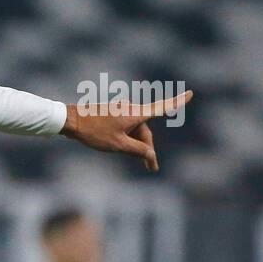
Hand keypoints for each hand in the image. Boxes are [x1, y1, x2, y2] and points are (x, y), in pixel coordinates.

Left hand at [60, 90, 192, 171]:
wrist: (71, 121)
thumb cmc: (94, 132)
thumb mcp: (118, 145)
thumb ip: (137, 150)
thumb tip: (151, 153)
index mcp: (135, 114)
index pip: (161, 108)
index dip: (177, 102)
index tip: (191, 93)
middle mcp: (131, 109)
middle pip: (145, 130)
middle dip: (148, 148)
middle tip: (151, 168)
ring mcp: (121, 111)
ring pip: (135, 130)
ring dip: (136, 145)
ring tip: (133, 161)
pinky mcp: (113, 114)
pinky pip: (126, 128)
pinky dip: (127, 138)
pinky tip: (118, 148)